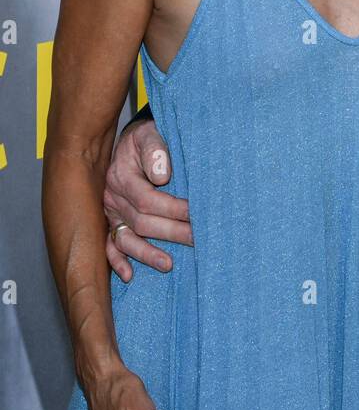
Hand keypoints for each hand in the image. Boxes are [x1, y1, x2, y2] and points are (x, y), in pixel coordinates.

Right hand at [104, 119, 191, 281]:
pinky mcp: (112, 222)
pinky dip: (117, 261)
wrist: (133, 139)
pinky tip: (129, 276)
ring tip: (168, 265)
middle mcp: (113, 197)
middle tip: (197, 239)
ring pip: (126, 239)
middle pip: (141, 222)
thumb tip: (162, 176)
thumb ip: (156, 150)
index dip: (173, 209)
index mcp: (122, 176)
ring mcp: (111, 212)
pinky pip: (110, 245)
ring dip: (146, 254)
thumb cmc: (146, 136)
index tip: (196, 213)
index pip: (148, 200)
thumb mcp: (149, 133)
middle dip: (171, 233)